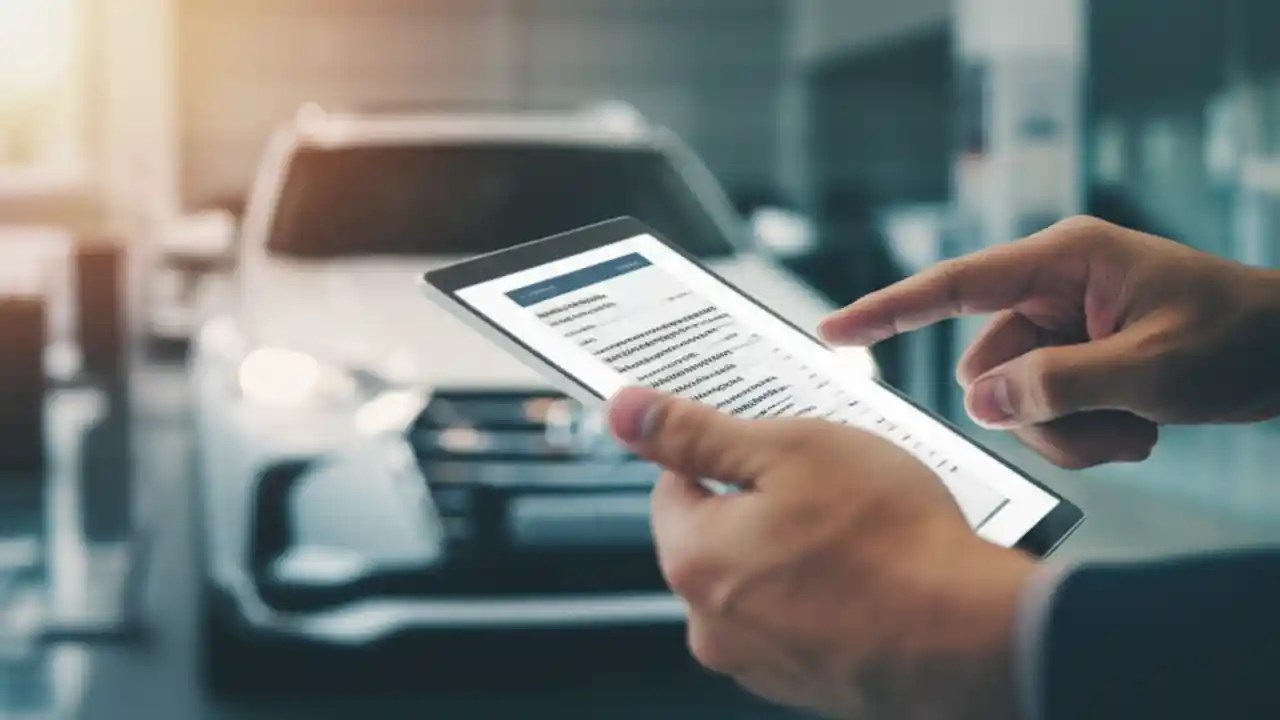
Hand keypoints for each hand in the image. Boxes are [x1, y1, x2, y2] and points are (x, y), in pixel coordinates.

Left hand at [608, 387, 1034, 718]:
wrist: (973, 642)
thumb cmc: (891, 541)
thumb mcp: (788, 451)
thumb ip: (695, 433)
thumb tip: (625, 412)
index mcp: (693, 557)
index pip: (673, 484)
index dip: (724, 453)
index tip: (767, 446)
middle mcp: (711, 623)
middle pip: (715, 535)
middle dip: (762, 503)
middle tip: (825, 486)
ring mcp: (758, 663)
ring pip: (758, 580)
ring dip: (793, 551)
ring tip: (859, 532)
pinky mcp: (805, 686)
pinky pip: (796, 621)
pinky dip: (822, 596)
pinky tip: (870, 576)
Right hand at [820, 215, 1279, 468]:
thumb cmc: (1241, 338)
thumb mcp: (1150, 367)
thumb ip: (1057, 385)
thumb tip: (978, 402)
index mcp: (1061, 261)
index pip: (952, 285)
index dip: (886, 310)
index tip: (831, 332)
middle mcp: (1051, 290)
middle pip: (986, 369)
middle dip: (1039, 413)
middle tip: (1110, 425)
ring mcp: (1062, 329)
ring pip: (1014, 403)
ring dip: (1070, 433)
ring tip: (1136, 428)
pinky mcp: (1076, 362)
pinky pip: (1044, 415)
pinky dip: (1087, 436)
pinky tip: (1139, 428)